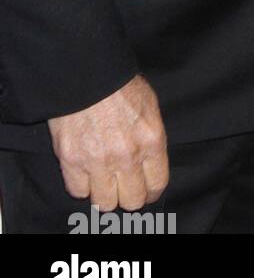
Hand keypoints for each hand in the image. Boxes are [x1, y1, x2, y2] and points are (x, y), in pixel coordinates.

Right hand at [47, 74, 168, 209]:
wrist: (86, 74)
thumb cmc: (119, 85)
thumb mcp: (150, 105)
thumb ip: (151, 137)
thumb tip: (149, 160)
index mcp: (151, 140)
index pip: (157, 184)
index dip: (151, 192)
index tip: (146, 191)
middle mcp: (127, 156)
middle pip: (132, 201)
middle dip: (129, 197)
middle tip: (124, 188)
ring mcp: (98, 161)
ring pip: (104, 202)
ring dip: (105, 194)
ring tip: (104, 182)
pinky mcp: (71, 161)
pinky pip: (78, 191)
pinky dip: (82, 185)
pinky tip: (86, 172)